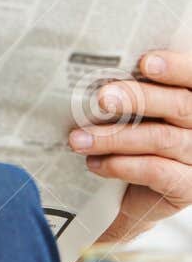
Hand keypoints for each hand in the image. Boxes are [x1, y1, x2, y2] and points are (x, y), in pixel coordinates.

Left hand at [68, 50, 191, 243]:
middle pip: (179, 105)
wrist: (135, 197)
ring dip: (115, 137)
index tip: (145, 63)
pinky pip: (157, 171)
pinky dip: (123, 165)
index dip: (177, 67)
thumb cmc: (133, 141)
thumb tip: (93, 75)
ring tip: (79, 139)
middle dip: (138, 99)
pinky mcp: (187, 187)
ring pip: (161, 138)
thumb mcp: (135, 113)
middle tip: (103, 98)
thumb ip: (131, 93)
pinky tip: (97, 164)